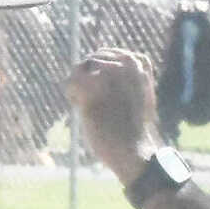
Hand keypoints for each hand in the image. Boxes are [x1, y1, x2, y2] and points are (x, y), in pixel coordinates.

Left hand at [65, 48, 161, 182]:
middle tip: (99, 106)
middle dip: (89, 81)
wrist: (137, 152)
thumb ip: (123, 78)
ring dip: (80, 89)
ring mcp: (108, 72)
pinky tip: (83, 110)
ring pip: (78, 69)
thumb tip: (98, 64)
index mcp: (139, 62)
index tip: (109, 97)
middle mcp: (125, 61)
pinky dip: (72, 97)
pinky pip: (70, 81)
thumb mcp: (137, 96)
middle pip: (91, 60)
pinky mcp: (92, 86)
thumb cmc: (136, 131)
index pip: (108, 56)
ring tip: (92, 108)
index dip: (102, 76)